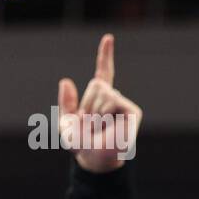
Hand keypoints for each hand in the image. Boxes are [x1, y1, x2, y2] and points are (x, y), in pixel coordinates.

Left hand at [58, 33, 141, 172]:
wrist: (93, 160)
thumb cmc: (81, 144)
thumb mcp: (66, 123)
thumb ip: (66, 102)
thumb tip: (66, 80)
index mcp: (98, 99)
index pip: (103, 73)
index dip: (105, 55)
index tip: (109, 38)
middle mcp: (113, 98)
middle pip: (96, 85)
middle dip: (88, 104)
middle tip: (91, 124)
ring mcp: (123, 104)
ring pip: (103, 93)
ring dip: (95, 112)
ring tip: (100, 128)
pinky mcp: (133, 111)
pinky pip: (112, 100)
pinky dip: (105, 115)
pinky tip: (109, 127)